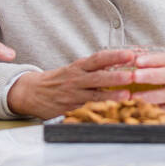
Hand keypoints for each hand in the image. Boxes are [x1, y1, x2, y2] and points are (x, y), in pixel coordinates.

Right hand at [5, 49, 139, 119]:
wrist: (32, 92)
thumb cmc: (58, 80)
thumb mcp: (74, 69)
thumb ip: (94, 69)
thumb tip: (120, 65)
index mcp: (78, 67)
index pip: (98, 58)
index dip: (114, 56)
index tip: (130, 54)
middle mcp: (76, 79)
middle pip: (98, 77)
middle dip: (116, 76)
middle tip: (132, 75)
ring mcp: (73, 95)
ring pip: (94, 95)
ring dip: (112, 95)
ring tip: (127, 95)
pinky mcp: (70, 109)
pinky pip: (87, 109)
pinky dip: (100, 110)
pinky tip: (113, 111)